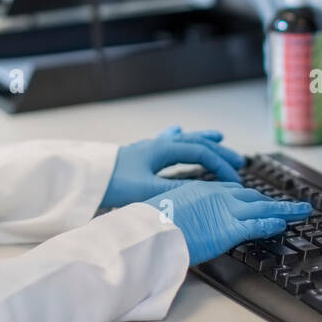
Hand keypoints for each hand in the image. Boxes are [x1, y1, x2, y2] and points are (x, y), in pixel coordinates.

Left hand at [100, 126, 244, 207]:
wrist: (83, 179)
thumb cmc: (112, 184)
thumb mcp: (149, 190)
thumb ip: (178, 189)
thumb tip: (205, 189)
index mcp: (163, 149)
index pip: (201, 153)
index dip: (221, 166)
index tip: (234, 181)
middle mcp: (158, 145)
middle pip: (196, 143)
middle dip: (219, 152)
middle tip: (238, 161)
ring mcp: (148, 148)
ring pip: (183, 140)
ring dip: (202, 141)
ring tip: (218, 138)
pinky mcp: (139, 155)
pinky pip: (165, 141)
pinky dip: (177, 137)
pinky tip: (177, 131)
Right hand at [141, 180, 312, 265]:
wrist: (148, 231)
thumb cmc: (150, 223)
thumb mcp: (166, 209)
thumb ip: (181, 212)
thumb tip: (178, 221)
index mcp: (202, 188)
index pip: (234, 191)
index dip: (252, 197)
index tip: (261, 200)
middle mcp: (217, 195)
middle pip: (253, 196)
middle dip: (274, 200)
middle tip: (291, 205)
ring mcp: (225, 211)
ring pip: (263, 207)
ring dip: (286, 209)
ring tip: (303, 211)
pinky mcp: (229, 229)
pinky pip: (257, 224)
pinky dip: (272, 223)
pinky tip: (284, 224)